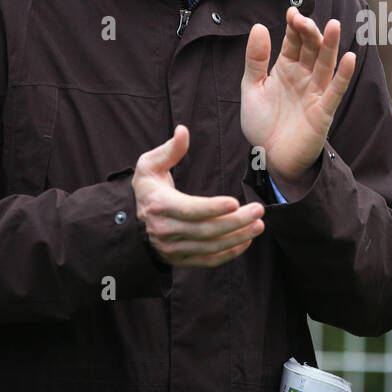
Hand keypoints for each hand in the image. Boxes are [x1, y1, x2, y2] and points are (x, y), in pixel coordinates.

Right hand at [133, 125, 264, 267]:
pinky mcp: (180, 260)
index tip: (235, 201)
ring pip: (210, 247)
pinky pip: (208, 261)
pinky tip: (246, 241)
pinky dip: (229, 254)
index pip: (189, 209)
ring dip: (237, 238)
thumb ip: (170, 149)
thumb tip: (183, 130)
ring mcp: (172, 248)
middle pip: (205, 230)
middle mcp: (164, 230)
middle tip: (259, 210)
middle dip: (236, 221)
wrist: (132, 222)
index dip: (213, 207)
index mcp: (159, 205)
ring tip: (259, 225)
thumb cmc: (148, 188)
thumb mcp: (149, 165)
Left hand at [241, 6, 355, 196]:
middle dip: (309, 32)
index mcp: (286, 68)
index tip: (292, 12)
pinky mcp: (324, 110)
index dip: (294, 26)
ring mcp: (316, 92)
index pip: (294, 41)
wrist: (270, 158)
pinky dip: (343, 74)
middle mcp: (304, 76)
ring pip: (326, 64)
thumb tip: (259, 26)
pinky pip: (335, 90)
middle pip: (311, 48)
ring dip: (330, 45)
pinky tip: (350, 57)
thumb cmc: (262, 124)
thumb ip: (255, 59)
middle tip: (302, 20)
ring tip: (333, 25)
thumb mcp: (251, 88)